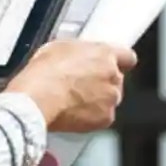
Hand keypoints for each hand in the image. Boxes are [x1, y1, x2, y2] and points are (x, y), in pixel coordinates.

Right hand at [3, 40, 136, 132]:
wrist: (39, 98)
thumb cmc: (45, 72)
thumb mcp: (59, 47)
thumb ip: (80, 51)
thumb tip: (79, 55)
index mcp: (104, 54)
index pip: (127, 56)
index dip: (119, 61)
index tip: (113, 64)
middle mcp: (113, 76)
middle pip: (116, 79)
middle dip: (102, 82)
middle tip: (81, 83)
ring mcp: (111, 98)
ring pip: (109, 99)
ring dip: (97, 99)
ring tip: (72, 99)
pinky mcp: (105, 118)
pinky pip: (102, 117)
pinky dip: (90, 116)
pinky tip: (72, 111)